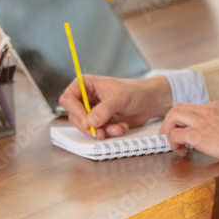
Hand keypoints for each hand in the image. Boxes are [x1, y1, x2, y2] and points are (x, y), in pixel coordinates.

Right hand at [58, 74, 172, 139]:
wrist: (149, 101)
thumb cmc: (135, 92)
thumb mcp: (119, 98)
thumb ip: (104, 110)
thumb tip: (90, 122)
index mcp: (85, 85)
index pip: (68, 99)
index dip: (76, 112)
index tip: (88, 123)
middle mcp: (86, 98)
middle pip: (75, 116)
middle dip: (89, 127)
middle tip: (100, 133)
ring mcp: (93, 111)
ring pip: (86, 127)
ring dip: (102, 131)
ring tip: (118, 128)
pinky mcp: (101, 122)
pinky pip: (98, 132)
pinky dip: (110, 133)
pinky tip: (121, 128)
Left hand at [159, 101, 218, 168]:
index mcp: (217, 106)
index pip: (192, 107)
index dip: (184, 118)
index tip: (183, 129)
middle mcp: (207, 110)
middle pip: (178, 107)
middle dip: (169, 121)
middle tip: (169, 134)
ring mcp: (202, 122)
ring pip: (173, 116)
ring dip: (168, 130)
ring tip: (173, 144)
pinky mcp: (199, 137)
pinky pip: (176, 134)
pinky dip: (173, 142)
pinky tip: (182, 152)